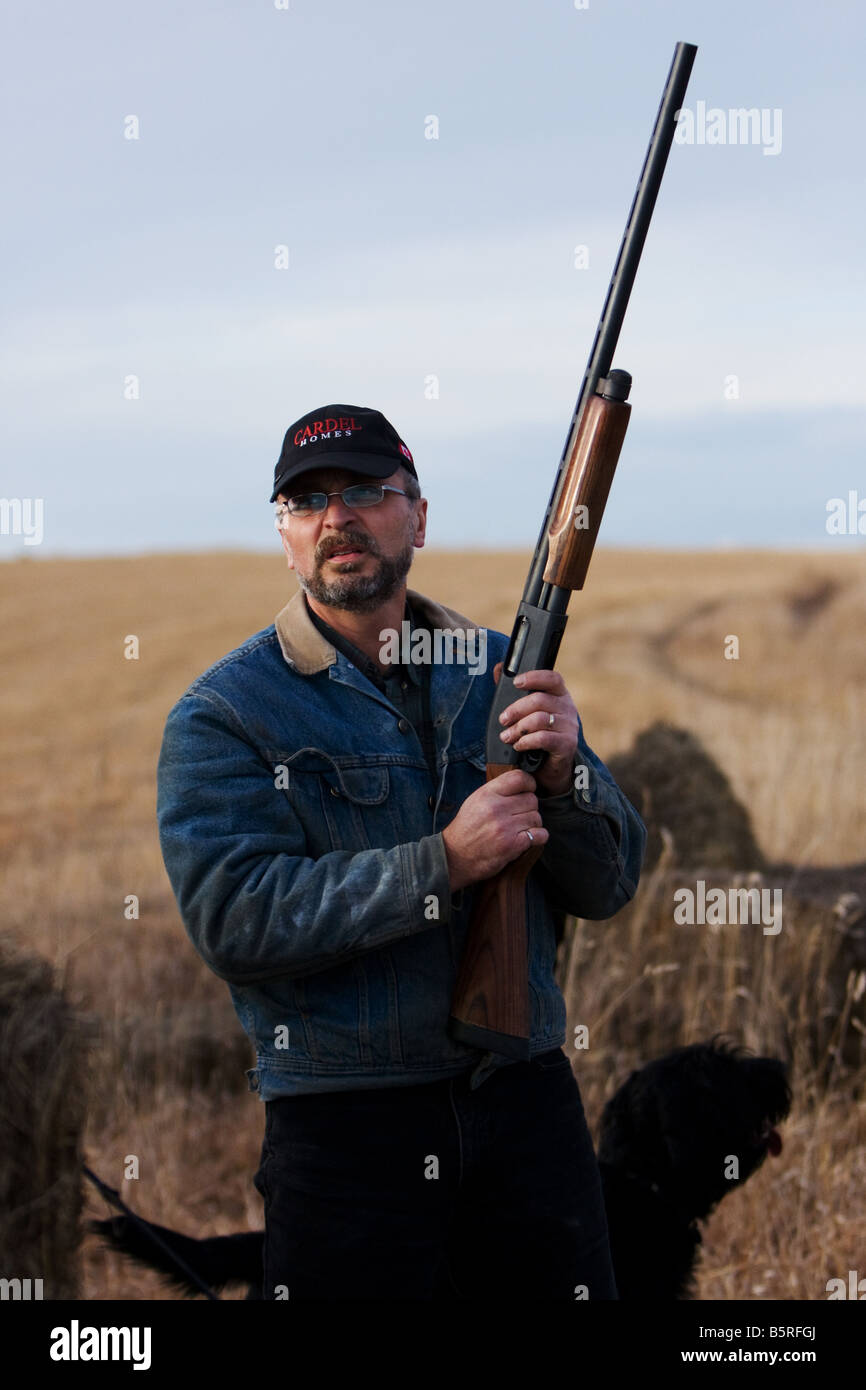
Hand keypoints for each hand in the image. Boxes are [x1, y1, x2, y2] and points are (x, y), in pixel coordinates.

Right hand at [441, 769, 549, 891]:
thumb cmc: (465, 830)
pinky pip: (540, 835)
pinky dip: (537, 837)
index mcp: (487, 794)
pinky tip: (526, 839)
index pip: (519, 778)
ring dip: (532, 824)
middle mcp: (496, 808)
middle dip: (529, 808)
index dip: (529, 784)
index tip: (528, 790)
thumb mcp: (474, 801)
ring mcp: (505, 827)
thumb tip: (520, 786)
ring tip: (520, 830)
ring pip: (537, 817)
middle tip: (519, 817)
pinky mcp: (512, 845)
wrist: (454, 857)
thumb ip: (496, 791)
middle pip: (532, 799)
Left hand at [493, 663, 579, 797]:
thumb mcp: (527, 713)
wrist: (552, 768)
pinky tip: (518, 745)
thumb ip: (514, 692)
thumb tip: (499, 669)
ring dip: (518, 728)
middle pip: (540, 700)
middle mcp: (567, 708)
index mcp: (559, 695)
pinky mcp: (567, 744)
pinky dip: (526, 741)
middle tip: (503, 720)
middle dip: (516, 709)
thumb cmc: (537, 736)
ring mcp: (569, 726)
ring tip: (506, 736)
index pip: (552, 678)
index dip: (534, 677)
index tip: (516, 682)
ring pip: (540, 719)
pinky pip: (543, 738)